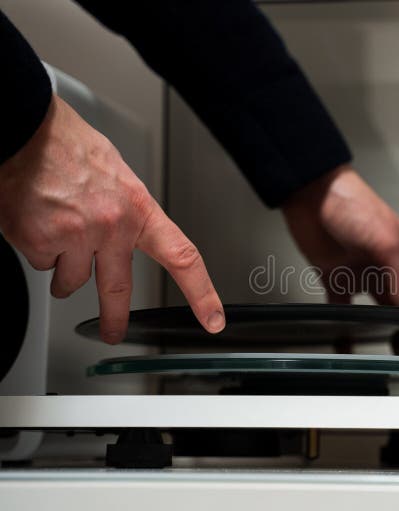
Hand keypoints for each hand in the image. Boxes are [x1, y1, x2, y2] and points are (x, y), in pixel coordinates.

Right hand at [0, 95, 224, 343]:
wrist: (25, 130)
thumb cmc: (68, 146)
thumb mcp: (116, 177)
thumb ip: (125, 212)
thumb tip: (124, 233)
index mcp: (138, 210)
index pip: (182, 258)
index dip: (201, 293)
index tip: (212, 318)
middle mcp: (112, 228)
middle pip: (117, 290)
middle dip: (114, 319)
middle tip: (113, 331)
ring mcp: (75, 237)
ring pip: (70, 280)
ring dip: (61, 267)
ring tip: (54, 232)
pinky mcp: (39, 242)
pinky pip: (40, 263)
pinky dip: (37, 249)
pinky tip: (35, 221)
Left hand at [282, 164, 398, 354]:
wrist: (312, 194)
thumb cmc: (354, 206)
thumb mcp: (386, 243)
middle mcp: (392, 269)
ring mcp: (366, 275)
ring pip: (386, 313)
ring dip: (393, 333)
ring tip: (397, 353)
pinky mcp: (338, 279)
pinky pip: (345, 311)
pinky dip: (346, 330)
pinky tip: (348, 345)